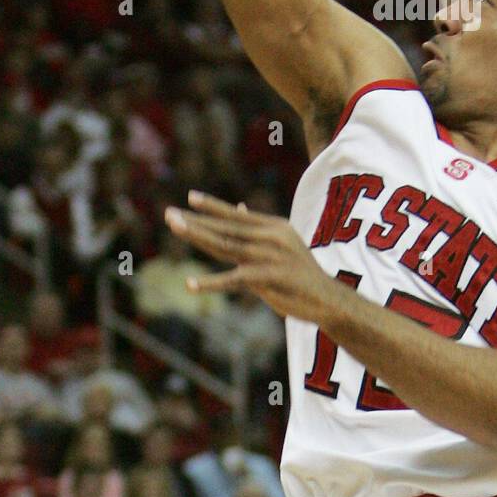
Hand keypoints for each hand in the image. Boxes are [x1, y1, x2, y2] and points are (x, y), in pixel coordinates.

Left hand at [165, 191, 331, 321]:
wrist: (327, 298)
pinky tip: (191, 284)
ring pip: (225, 245)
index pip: (236, 215)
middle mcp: (270, 237)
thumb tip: (238, 206)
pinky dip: (211, 283)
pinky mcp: (268, 278)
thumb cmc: (300, 272)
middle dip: (195, 221)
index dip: (213, 207)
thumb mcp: (282, 243)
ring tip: (175, 229)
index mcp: (273, 227)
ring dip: (197, 237)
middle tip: (169, 214)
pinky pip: (233, 280)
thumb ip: (257, 228)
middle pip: (225, 228)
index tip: (189, 198)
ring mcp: (269, 256)